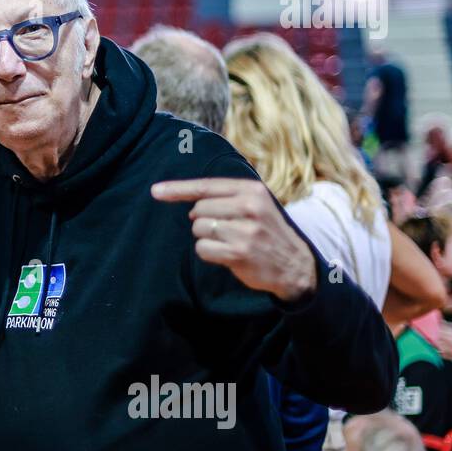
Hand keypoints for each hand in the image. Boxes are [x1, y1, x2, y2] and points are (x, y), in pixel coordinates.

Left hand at [152, 178, 316, 301]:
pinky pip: (202, 249)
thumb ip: (225, 196)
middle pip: (198, 210)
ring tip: (229, 242)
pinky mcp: (239, 253)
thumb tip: (184, 198)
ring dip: (206, 238)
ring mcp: (244, 231)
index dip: (178, 189)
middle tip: (225, 229)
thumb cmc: (267, 231)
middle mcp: (249, 207)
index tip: (156, 191)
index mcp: (252, 190)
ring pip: (199, 229)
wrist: (296, 264)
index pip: (206, 186)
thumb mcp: (255, 204)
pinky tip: (227, 255)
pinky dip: (209, 253)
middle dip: (203, 221)